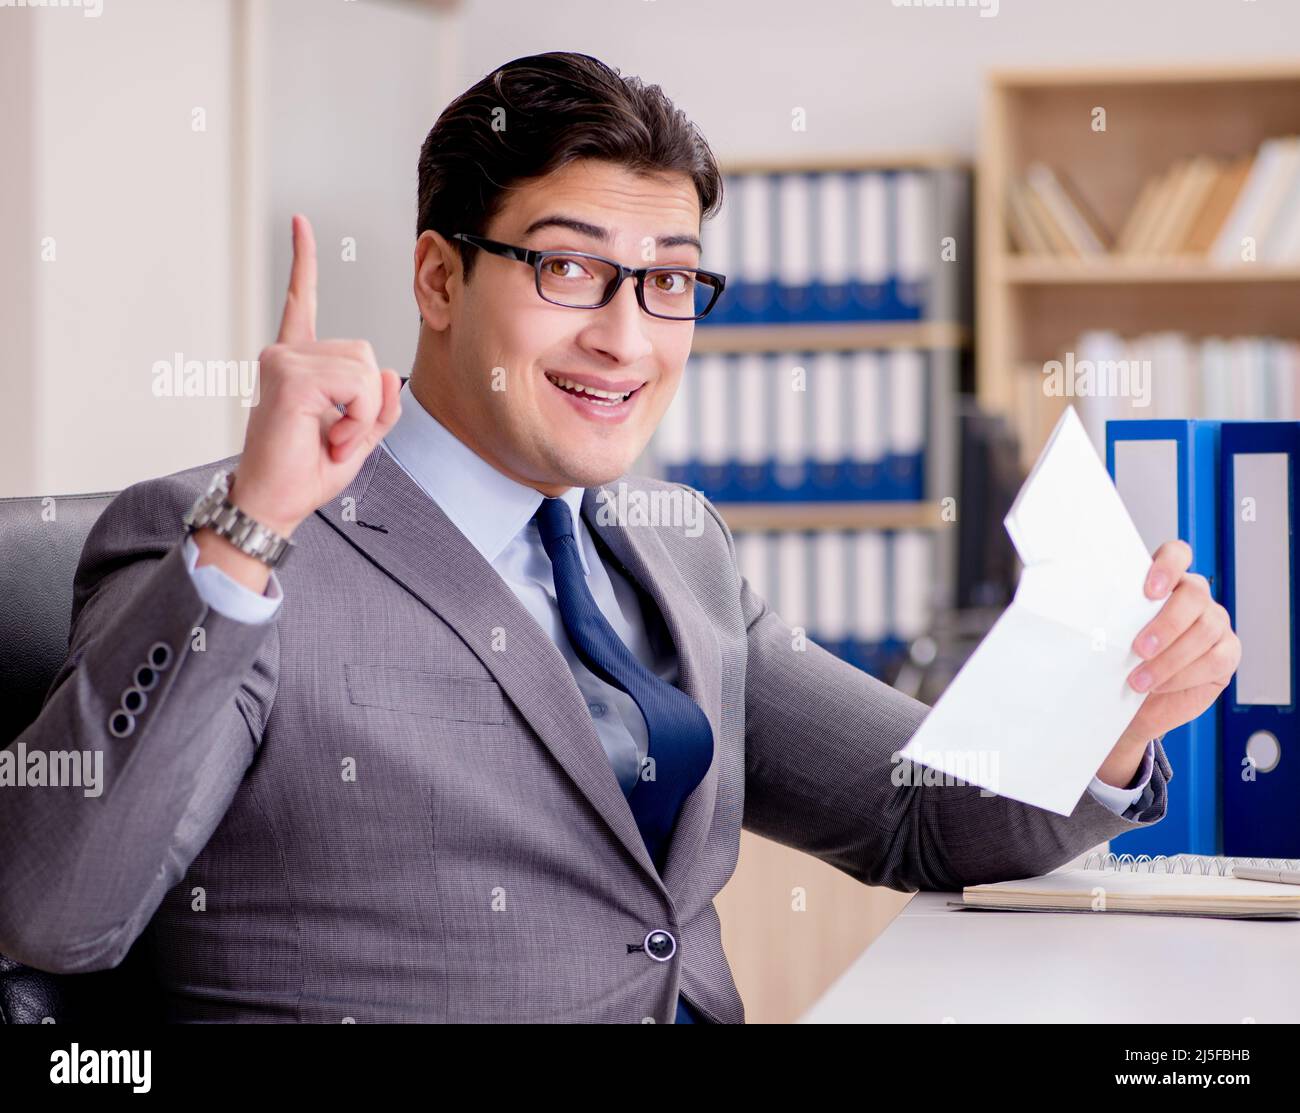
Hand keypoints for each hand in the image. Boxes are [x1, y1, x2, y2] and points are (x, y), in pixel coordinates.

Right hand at [232, 213, 402, 537]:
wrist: (274, 503)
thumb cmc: (306, 471)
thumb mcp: (359, 435)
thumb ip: (380, 403)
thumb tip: (388, 373)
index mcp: (296, 363)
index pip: (300, 302)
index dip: (303, 262)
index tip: (300, 222)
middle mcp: (285, 354)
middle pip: (364, 354)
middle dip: (368, 403)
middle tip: (338, 436)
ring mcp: (284, 362)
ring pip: (364, 372)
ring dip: (362, 415)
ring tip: (331, 438)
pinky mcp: (289, 377)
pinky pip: (355, 385)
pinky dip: (356, 418)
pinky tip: (330, 436)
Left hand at [1097, 540, 1241, 784]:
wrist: (1136, 703)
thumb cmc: (1119, 663)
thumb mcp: (1107, 635)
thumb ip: (1106, 617)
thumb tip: (1077, 608)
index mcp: (1164, 583)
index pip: (1177, 554)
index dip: (1168, 566)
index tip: (1149, 591)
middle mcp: (1193, 598)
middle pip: (1194, 594)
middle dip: (1166, 624)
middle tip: (1139, 649)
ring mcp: (1214, 623)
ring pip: (1206, 628)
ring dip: (1170, 657)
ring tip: (1140, 679)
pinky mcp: (1226, 652)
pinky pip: (1216, 658)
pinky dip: (1185, 674)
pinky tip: (1161, 685)